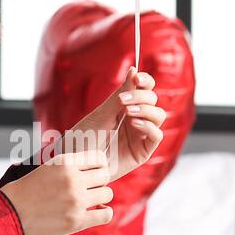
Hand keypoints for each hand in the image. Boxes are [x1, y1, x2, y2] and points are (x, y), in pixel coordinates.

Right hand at [0, 149, 113, 234]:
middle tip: (90, 189)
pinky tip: (93, 214)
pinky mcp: (77, 221)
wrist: (10, 214)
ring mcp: (76, 200)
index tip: (94, 173)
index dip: (100, 165)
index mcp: (64, 163)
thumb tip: (93, 164)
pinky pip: (106, 214)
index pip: (99, 158)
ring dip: (100, 198)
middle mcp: (72, 179)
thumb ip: (68, 165)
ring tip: (88, 201)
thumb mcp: (46, 168)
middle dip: (100, 182)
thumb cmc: (26, 191)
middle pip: (105, 175)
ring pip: (107, 194)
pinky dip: (103, 214)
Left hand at [60, 66, 165, 181]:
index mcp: (124, 107)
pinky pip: (156, 136)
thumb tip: (134, 70)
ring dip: (145, 109)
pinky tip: (134, 124)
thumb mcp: (101, 114)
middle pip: (153, 100)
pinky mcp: (142, 152)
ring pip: (159, 115)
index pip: (143, 89)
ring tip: (127, 112)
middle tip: (124, 100)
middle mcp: (135, 119)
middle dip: (142, 96)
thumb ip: (119, 95)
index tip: (137, 77)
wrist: (76, 164)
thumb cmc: (83, 138)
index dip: (145, 81)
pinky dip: (149, 126)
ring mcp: (140, 135)